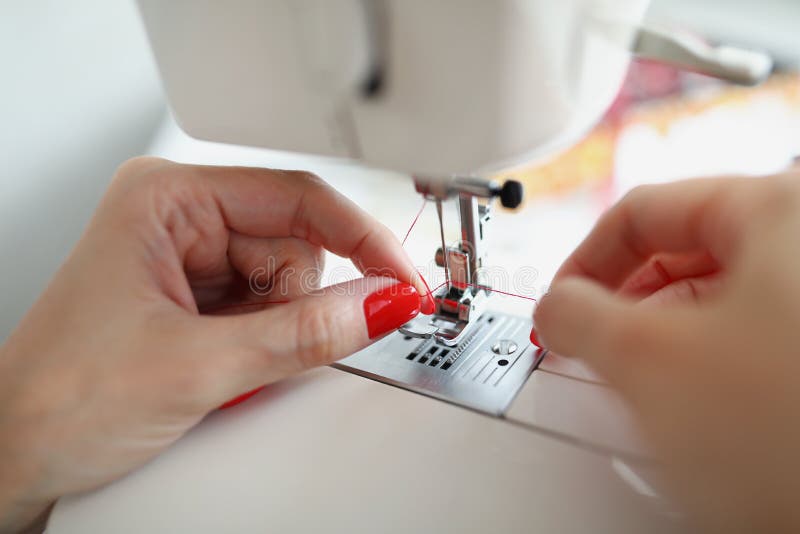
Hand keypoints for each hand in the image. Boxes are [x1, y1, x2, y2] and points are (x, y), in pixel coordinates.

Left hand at [0, 157, 433, 531]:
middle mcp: (181, 221)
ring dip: (279, 331)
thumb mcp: (196, 367)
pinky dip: (268, 345)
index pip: (296, 197)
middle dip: (298, 305)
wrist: (15, 459)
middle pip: (296, 247)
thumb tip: (381, 303)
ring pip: (289, 285)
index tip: (401, 280)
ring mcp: (191, 263)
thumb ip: (302, 335)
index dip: (360, 239)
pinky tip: (227, 369)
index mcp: (167, 199)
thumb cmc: (58, 399)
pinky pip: (271, 313)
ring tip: (226, 366)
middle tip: (266, 351)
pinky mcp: (200, 302)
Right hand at [534, 172, 799, 532]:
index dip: (584, 261)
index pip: (643, 212)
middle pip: (683, 255)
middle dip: (627, 307)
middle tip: (599, 348)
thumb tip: (556, 309)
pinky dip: (712, 362)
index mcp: (779, 209)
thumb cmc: (789, 427)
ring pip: (718, 300)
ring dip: (667, 339)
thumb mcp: (645, 358)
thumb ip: (575, 315)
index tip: (561, 303)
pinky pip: (753, 335)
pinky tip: (704, 406)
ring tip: (649, 384)